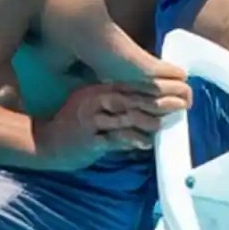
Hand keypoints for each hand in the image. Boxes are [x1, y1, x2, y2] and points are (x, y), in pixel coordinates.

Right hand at [35, 78, 191, 170]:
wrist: (45, 144)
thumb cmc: (73, 126)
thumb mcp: (90, 105)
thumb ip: (113, 101)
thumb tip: (143, 104)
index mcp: (97, 90)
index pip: (130, 85)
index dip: (155, 86)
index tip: (178, 87)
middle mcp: (94, 101)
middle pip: (132, 98)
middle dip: (159, 101)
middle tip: (183, 102)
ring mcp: (91, 121)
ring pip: (125, 117)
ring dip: (148, 120)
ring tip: (164, 123)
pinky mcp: (89, 141)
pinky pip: (114, 139)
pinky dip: (131, 140)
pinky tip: (145, 143)